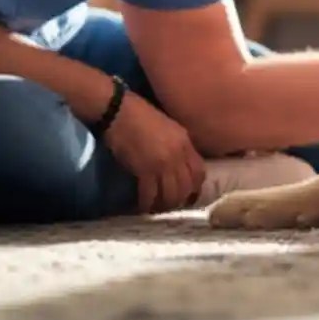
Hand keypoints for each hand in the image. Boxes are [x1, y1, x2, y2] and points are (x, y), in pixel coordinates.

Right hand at [102, 92, 205, 212]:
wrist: (118, 110)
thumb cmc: (140, 114)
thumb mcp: (168, 127)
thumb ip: (177, 145)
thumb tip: (179, 164)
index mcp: (185, 141)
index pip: (200, 171)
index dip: (196, 187)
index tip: (190, 196)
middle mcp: (177, 154)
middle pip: (187, 186)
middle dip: (180, 200)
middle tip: (171, 206)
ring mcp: (162, 163)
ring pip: (171, 194)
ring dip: (164, 205)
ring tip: (157, 209)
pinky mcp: (144, 169)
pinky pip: (150, 194)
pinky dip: (147, 203)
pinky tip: (143, 207)